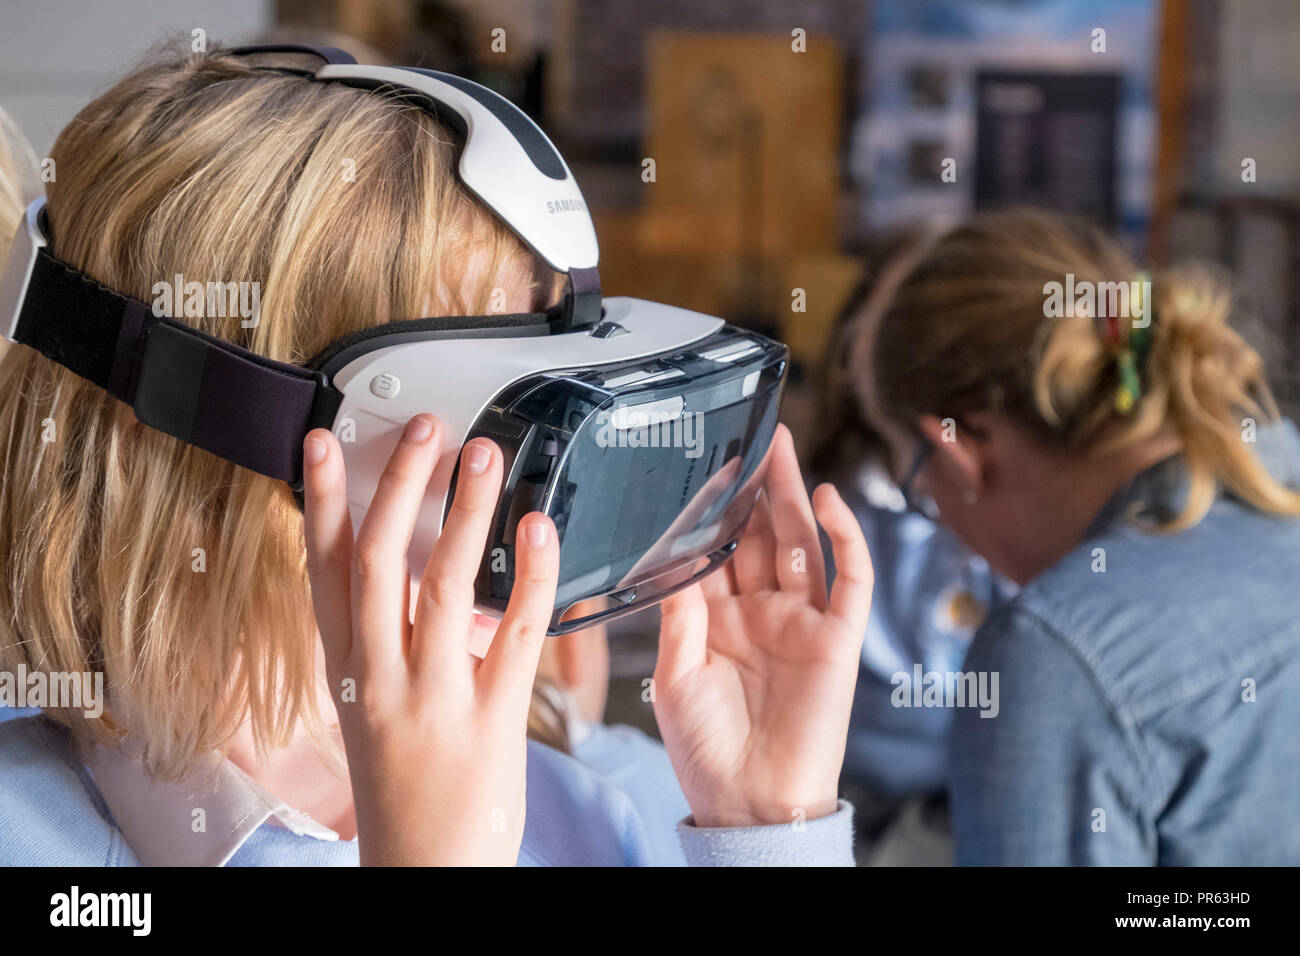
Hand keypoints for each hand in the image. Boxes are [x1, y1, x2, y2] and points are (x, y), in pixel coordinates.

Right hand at [302, 413, 558, 864]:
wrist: (427, 872)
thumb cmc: (405, 792)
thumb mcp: (372, 709)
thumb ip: (386, 641)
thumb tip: (413, 572)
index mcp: (350, 671)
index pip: (323, 570)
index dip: (320, 501)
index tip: (324, 443)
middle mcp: (384, 677)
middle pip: (378, 561)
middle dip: (400, 485)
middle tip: (426, 430)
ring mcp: (435, 697)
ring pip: (444, 583)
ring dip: (464, 510)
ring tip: (483, 456)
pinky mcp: (492, 719)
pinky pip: (516, 632)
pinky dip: (529, 574)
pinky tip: (538, 529)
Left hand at [652, 425, 871, 828]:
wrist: (747, 804)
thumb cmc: (705, 750)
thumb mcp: (673, 677)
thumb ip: (678, 616)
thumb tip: (672, 559)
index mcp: (719, 618)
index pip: (716, 548)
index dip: (713, 509)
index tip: (702, 466)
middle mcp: (761, 612)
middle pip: (760, 533)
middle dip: (757, 485)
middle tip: (752, 436)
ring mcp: (801, 622)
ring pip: (800, 543)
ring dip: (793, 494)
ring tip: (782, 447)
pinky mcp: (836, 640)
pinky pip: (848, 579)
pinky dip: (843, 538)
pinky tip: (826, 502)